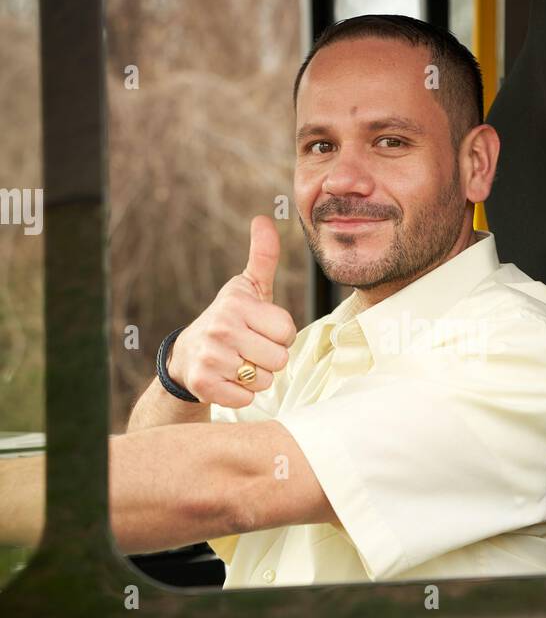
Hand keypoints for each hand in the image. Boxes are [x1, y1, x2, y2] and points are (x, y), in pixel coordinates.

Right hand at [167, 216, 296, 407]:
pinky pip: (246, 398)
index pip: (286, 331)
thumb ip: (263, 257)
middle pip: (279, 358)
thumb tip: (264, 219)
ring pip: (265, 380)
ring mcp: (211, 357)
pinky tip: (228, 380)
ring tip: (238, 363)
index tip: (261, 330)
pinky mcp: (204, 384)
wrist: (188, 355)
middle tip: (250, 350)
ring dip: (256, 377)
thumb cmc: (229, 320)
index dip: (280, 335)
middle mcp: (221, 328)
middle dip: (270, 358)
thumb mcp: (247, 288)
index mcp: (237, 304)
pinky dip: (241, 394)